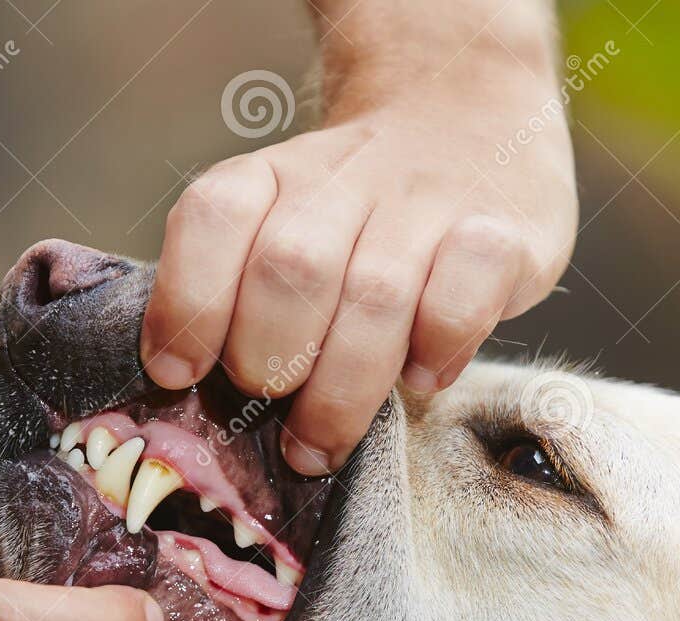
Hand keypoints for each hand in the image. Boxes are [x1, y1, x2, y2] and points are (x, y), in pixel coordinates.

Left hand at [141, 1, 575, 474]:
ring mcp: (428, 204)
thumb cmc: (362, 215)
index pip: (215, 215)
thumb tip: (194, 393)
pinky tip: (422, 377)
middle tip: (272, 410)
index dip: (188, 299)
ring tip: (321, 446)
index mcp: (276, 177)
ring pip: (374, 296)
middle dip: (269, 360)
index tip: (177, 373)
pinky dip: (436, 349)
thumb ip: (244, 289)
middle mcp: (346, 181)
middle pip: (291, 269)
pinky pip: (462, 296)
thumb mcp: (291, 221)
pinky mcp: (503, 235)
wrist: (470, 115)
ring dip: (340, 391)